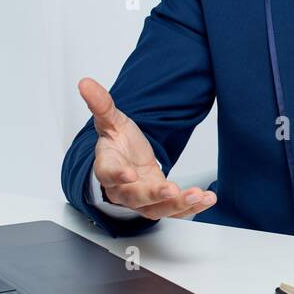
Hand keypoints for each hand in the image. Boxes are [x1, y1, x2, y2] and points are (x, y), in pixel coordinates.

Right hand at [78, 77, 214, 219]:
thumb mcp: (111, 120)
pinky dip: (191, 208)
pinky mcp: (159, 202)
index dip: (117, 175)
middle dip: (154, 195)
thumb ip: (101, 104)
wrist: (126, 159)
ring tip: (198, 196)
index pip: (108, 173)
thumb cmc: (117, 143)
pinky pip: (174, 210)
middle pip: (135, 197)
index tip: (129, 174)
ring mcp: (142, 199)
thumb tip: (86, 83)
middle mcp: (122, 188)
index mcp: (107, 167)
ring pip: (156, 208)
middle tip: (171, 190)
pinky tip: (207, 199)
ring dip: (178, 205)